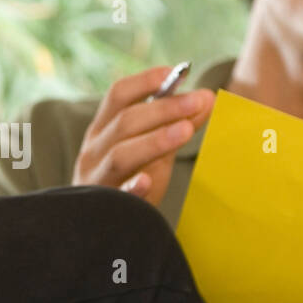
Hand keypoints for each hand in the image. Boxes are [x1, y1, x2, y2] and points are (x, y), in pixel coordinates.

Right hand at [72, 66, 214, 206]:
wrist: (107, 230)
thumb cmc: (130, 183)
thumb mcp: (154, 151)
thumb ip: (176, 125)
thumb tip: (207, 98)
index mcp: (103, 130)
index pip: (119, 96)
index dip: (146, 81)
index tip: (175, 72)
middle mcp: (95, 150)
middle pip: (126, 121)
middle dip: (164, 108)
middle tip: (199, 100)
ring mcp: (97, 179)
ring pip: (121, 154)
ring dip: (155, 139)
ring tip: (186, 130)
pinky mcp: (105, 208)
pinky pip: (118, 196)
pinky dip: (132, 187)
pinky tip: (148, 180)